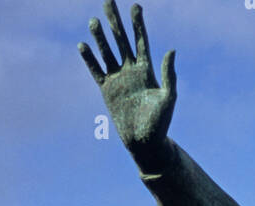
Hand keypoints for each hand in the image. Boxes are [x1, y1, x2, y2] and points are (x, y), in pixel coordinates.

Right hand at [79, 2, 175, 171]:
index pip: (141, 41)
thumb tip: (171, 50)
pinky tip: (83, 45)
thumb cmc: (160, 123)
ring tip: (94, 20)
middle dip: (115, 21)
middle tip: (108, 0)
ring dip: (101, 37)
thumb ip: (168, 74)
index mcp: (147, 70)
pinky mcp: (107, 91)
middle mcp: (131, 71)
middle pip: (121, 40)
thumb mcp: (169, 98)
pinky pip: (96, 71)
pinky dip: (90, 59)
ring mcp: (118, 79)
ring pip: (107, 52)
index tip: (136, 6)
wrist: (145, 143)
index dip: (137, 24)